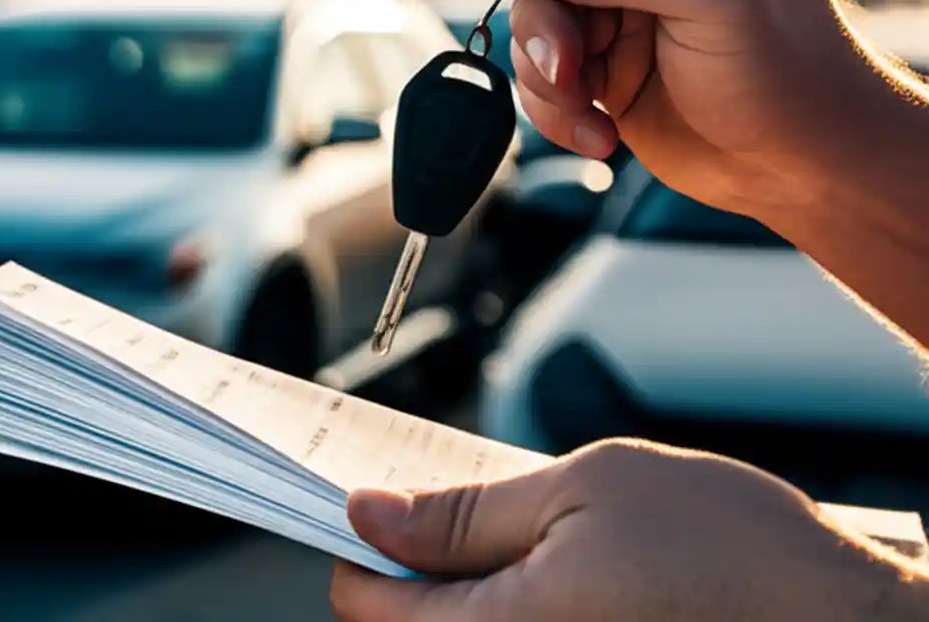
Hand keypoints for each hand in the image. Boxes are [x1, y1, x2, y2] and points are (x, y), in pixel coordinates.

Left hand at [331, 439, 927, 621]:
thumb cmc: (733, 553)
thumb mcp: (585, 489)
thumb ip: (464, 512)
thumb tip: (372, 514)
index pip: (366, 605)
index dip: (362, 544)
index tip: (371, 502)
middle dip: (418, 563)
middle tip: (458, 505)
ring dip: (469, 583)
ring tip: (526, 532)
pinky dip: (511, 603)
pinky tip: (555, 567)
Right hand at [487, 0, 894, 217]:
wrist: (796, 162)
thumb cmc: (781, 68)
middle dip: (542, 23)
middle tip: (566, 68)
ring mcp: (618, 13)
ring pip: (533, 26)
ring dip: (547, 78)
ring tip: (589, 113)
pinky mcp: (602, 69)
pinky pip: (542, 79)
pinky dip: (556, 113)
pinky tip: (600, 135)